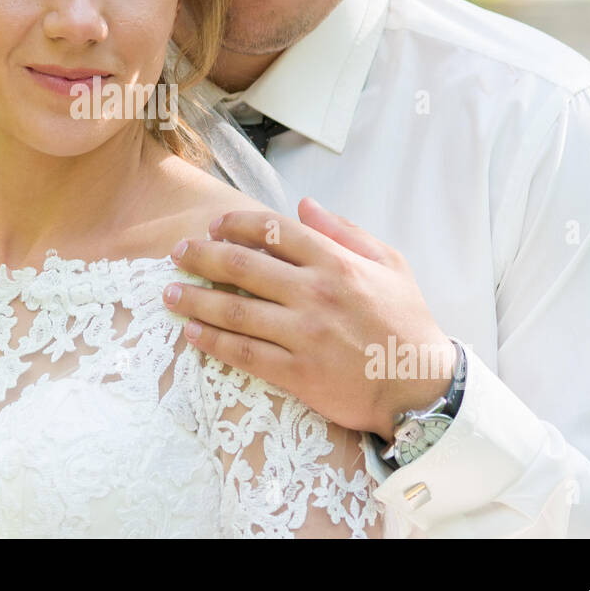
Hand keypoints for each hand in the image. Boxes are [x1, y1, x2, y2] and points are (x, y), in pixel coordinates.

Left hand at [163, 197, 453, 440]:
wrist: (420, 386)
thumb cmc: (406, 322)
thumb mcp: (389, 263)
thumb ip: (345, 231)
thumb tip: (305, 205)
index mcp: (336, 263)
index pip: (274, 231)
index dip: (235, 224)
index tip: (212, 226)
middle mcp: (315, 294)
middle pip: (242, 266)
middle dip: (201, 255)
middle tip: (177, 253)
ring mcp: (304, 335)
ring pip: (235, 309)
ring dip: (195, 298)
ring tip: (169, 293)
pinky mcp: (297, 373)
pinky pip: (244, 353)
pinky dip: (213, 341)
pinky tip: (191, 332)